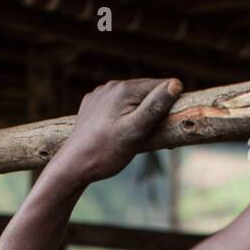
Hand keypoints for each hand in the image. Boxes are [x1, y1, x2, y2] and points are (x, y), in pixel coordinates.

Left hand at [56, 76, 182, 185]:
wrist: (73, 166)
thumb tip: (175, 83)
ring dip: (139, 111)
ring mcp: (98, 95)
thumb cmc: (106, 152)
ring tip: (140, 135)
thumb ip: (155, 107)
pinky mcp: (91, 107)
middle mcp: (110, 86)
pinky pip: (114, 106)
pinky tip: (120, 131)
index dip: (171, 103)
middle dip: (155, 108)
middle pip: (144, 91)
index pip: (160, 86)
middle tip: (161, 135)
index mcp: (124, 89)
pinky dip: (122, 115)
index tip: (174, 125)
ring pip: (129, 99)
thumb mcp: (136, 131)